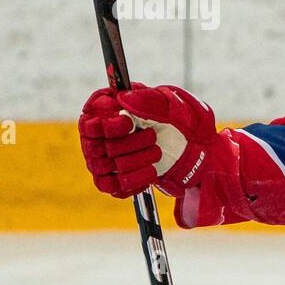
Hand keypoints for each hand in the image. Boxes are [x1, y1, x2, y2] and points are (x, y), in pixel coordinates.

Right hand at [78, 83, 217, 197]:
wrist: (195, 144)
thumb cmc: (178, 118)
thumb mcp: (171, 103)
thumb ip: (149, 99)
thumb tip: (125, 98)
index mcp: (107, 112)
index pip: (89, 123)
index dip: (108, 126)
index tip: (129, 123)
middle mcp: (99, 136)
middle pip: (98, 147)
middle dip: (130, 144)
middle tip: (152, 137)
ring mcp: (104, 158)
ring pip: (105, 167)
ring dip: (136, 161)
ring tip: (157, 152)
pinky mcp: (114, 178)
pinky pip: (111, 186)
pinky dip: (134, 181)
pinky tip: (151, 171)